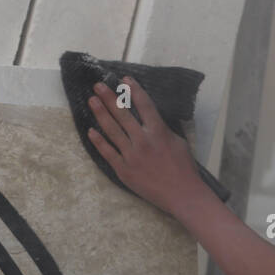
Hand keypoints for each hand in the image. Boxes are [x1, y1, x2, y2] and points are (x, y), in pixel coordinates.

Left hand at [86, 76, 205, 214]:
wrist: (182, 194)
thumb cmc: (183, 168)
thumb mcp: (178, 141)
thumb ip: (162, 128)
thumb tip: (150, 118)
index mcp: (158, 131)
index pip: (144, 104)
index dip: (133, 90)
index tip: (124, 79)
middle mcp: (143, 140)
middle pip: (122, 114)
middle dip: (109, 97)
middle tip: (98, 85)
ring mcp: (132, 156)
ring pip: (112, 130)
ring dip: (101, 114)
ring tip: (92, 101)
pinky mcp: (125, 170)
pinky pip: (108, 153)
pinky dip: (99, 142)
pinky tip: (91, 131)